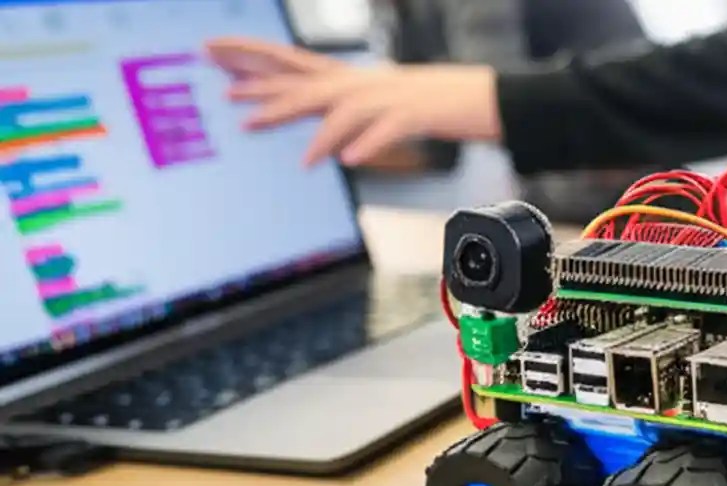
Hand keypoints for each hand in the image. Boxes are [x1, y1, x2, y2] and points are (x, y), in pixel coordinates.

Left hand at [205, 38, 501, 166]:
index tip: (213, 55)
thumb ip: (350, 121)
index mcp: (353, 80)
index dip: (251, 58)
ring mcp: (390, 98)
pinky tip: (351, 159)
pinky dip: (369, 143)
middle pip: (309, 86)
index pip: (292, 65)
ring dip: (322, 133)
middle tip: (234, 101)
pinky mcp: (416, 115)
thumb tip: (329, 143)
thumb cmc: (433, 105)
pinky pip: (388, 129)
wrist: (483, 97)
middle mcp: (364, 84)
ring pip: (346, 110)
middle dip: (271, 93)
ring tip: (304, 158)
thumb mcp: (382, 108)